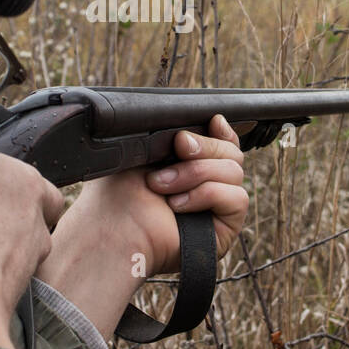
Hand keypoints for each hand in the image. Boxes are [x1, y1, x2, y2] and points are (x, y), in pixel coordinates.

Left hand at [73, 114, 248, 275]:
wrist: (112, 228)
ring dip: (195, 173)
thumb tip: (215, 118)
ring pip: (234, 172)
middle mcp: (208, 186)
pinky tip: (177, 206)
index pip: (224, 144)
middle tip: (177, 146)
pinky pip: (236, 198)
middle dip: (203, 145)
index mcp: (191, 166)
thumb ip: (176, 132)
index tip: (212, 121)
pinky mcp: (225, 230)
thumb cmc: (118, 191)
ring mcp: (218, 209)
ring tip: (160, 185)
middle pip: (232, 153)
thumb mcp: (146, 151)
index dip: (222, 131)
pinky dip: (206, 195)